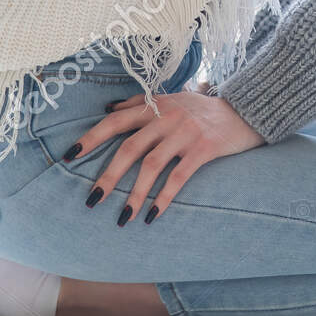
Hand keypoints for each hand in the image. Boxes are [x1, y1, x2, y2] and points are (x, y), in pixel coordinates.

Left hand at [72, 90, 263, 220]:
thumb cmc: (204, 108)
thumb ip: (140, 102)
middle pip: (129, 148)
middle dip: (108, 176)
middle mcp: (166, 118)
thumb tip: (109, 109)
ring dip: (134, 194)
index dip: (91, 138)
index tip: (69, 156)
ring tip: (122, 218)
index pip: (115, 121)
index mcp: (154, 106)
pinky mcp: (204, 149)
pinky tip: (153, 215)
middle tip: (92, 200)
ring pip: (152, 166)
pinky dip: (164, 198)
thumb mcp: (171, 97)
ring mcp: (185, 133)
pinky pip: (179, 177)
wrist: (245, 110)